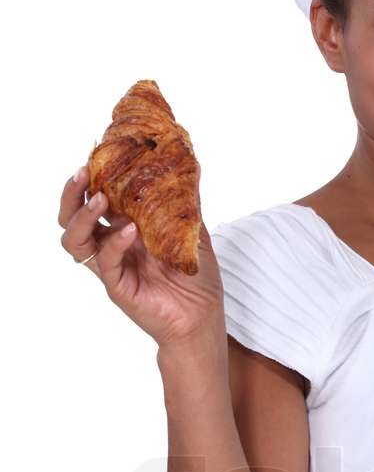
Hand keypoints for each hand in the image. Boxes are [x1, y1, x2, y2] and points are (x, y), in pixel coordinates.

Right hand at [59, 164, 226, 352]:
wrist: (203, 316)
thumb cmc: (196, 277)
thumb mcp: (192, 231)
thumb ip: (184, 202)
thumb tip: (190, 164)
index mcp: (124, 228)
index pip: (94, 199)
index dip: (90, 180)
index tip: (96, 155)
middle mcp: (112, 245)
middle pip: (72, 217)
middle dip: (72, 193)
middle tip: (83, 173)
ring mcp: (112, 265)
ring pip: (75, 240)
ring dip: (82, 216)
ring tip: (100, 199)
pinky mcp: (117, 286)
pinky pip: (105, 261)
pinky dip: (114, 242)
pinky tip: (129, 230)